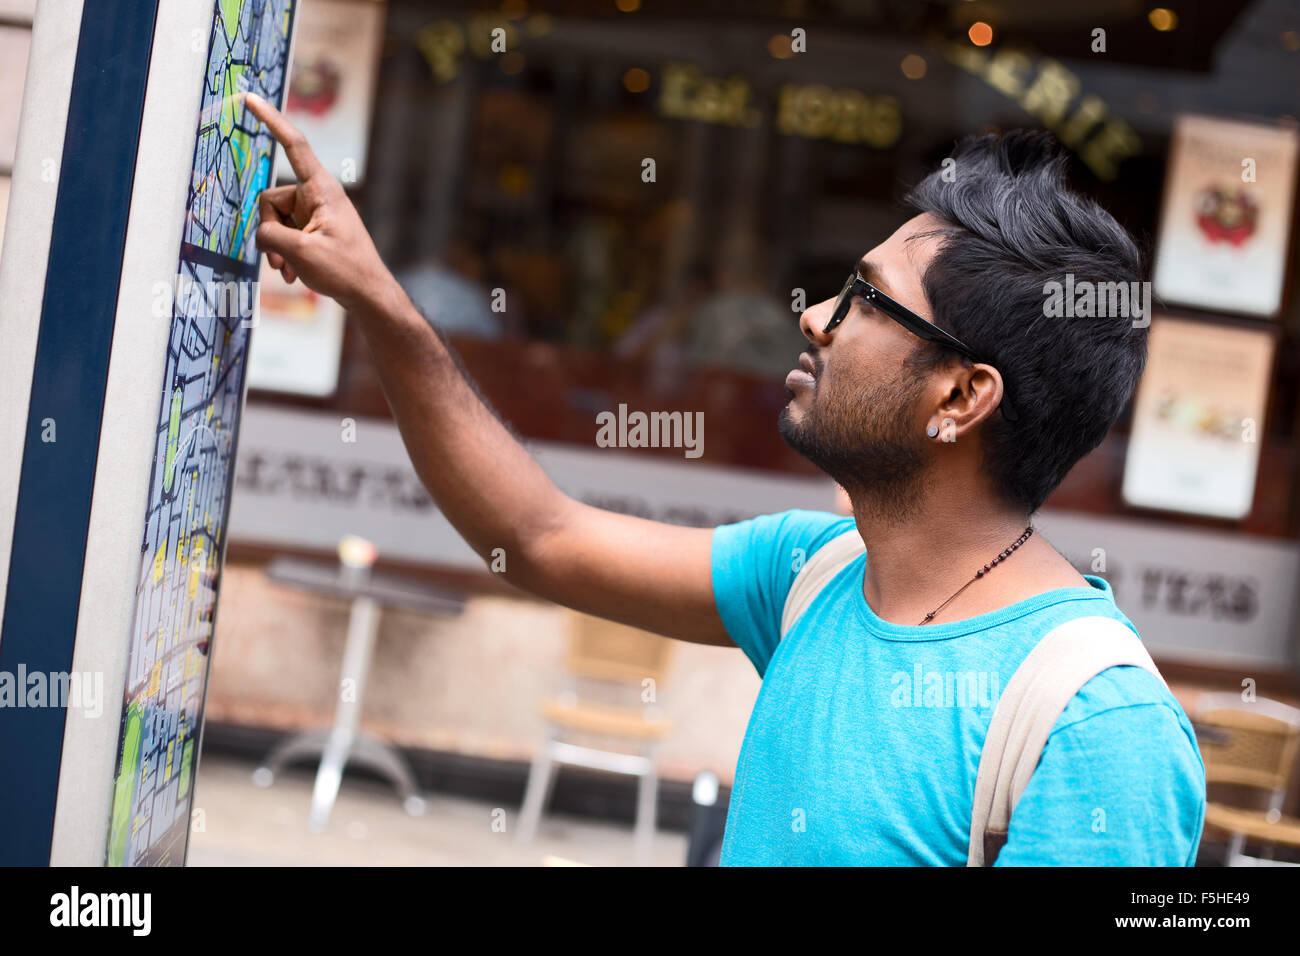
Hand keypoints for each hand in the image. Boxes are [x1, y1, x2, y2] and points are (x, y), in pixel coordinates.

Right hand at [244, 91, 397, 313]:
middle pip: (271, 199)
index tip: (251, 98)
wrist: (369, 296)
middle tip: (282, 260)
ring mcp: (315, 213)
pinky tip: (293, 274)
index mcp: (322, 190)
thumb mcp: (301, 253)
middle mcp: (318, 196)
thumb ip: (271, 236)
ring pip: (275, 221)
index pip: (294, 145)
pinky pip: (285, 233)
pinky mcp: (314, 230)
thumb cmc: (345, 271)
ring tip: (290, 270)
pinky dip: (285, 254)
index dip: (271, 120)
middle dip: (270, 231)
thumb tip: (261, 233)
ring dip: (277, 248)